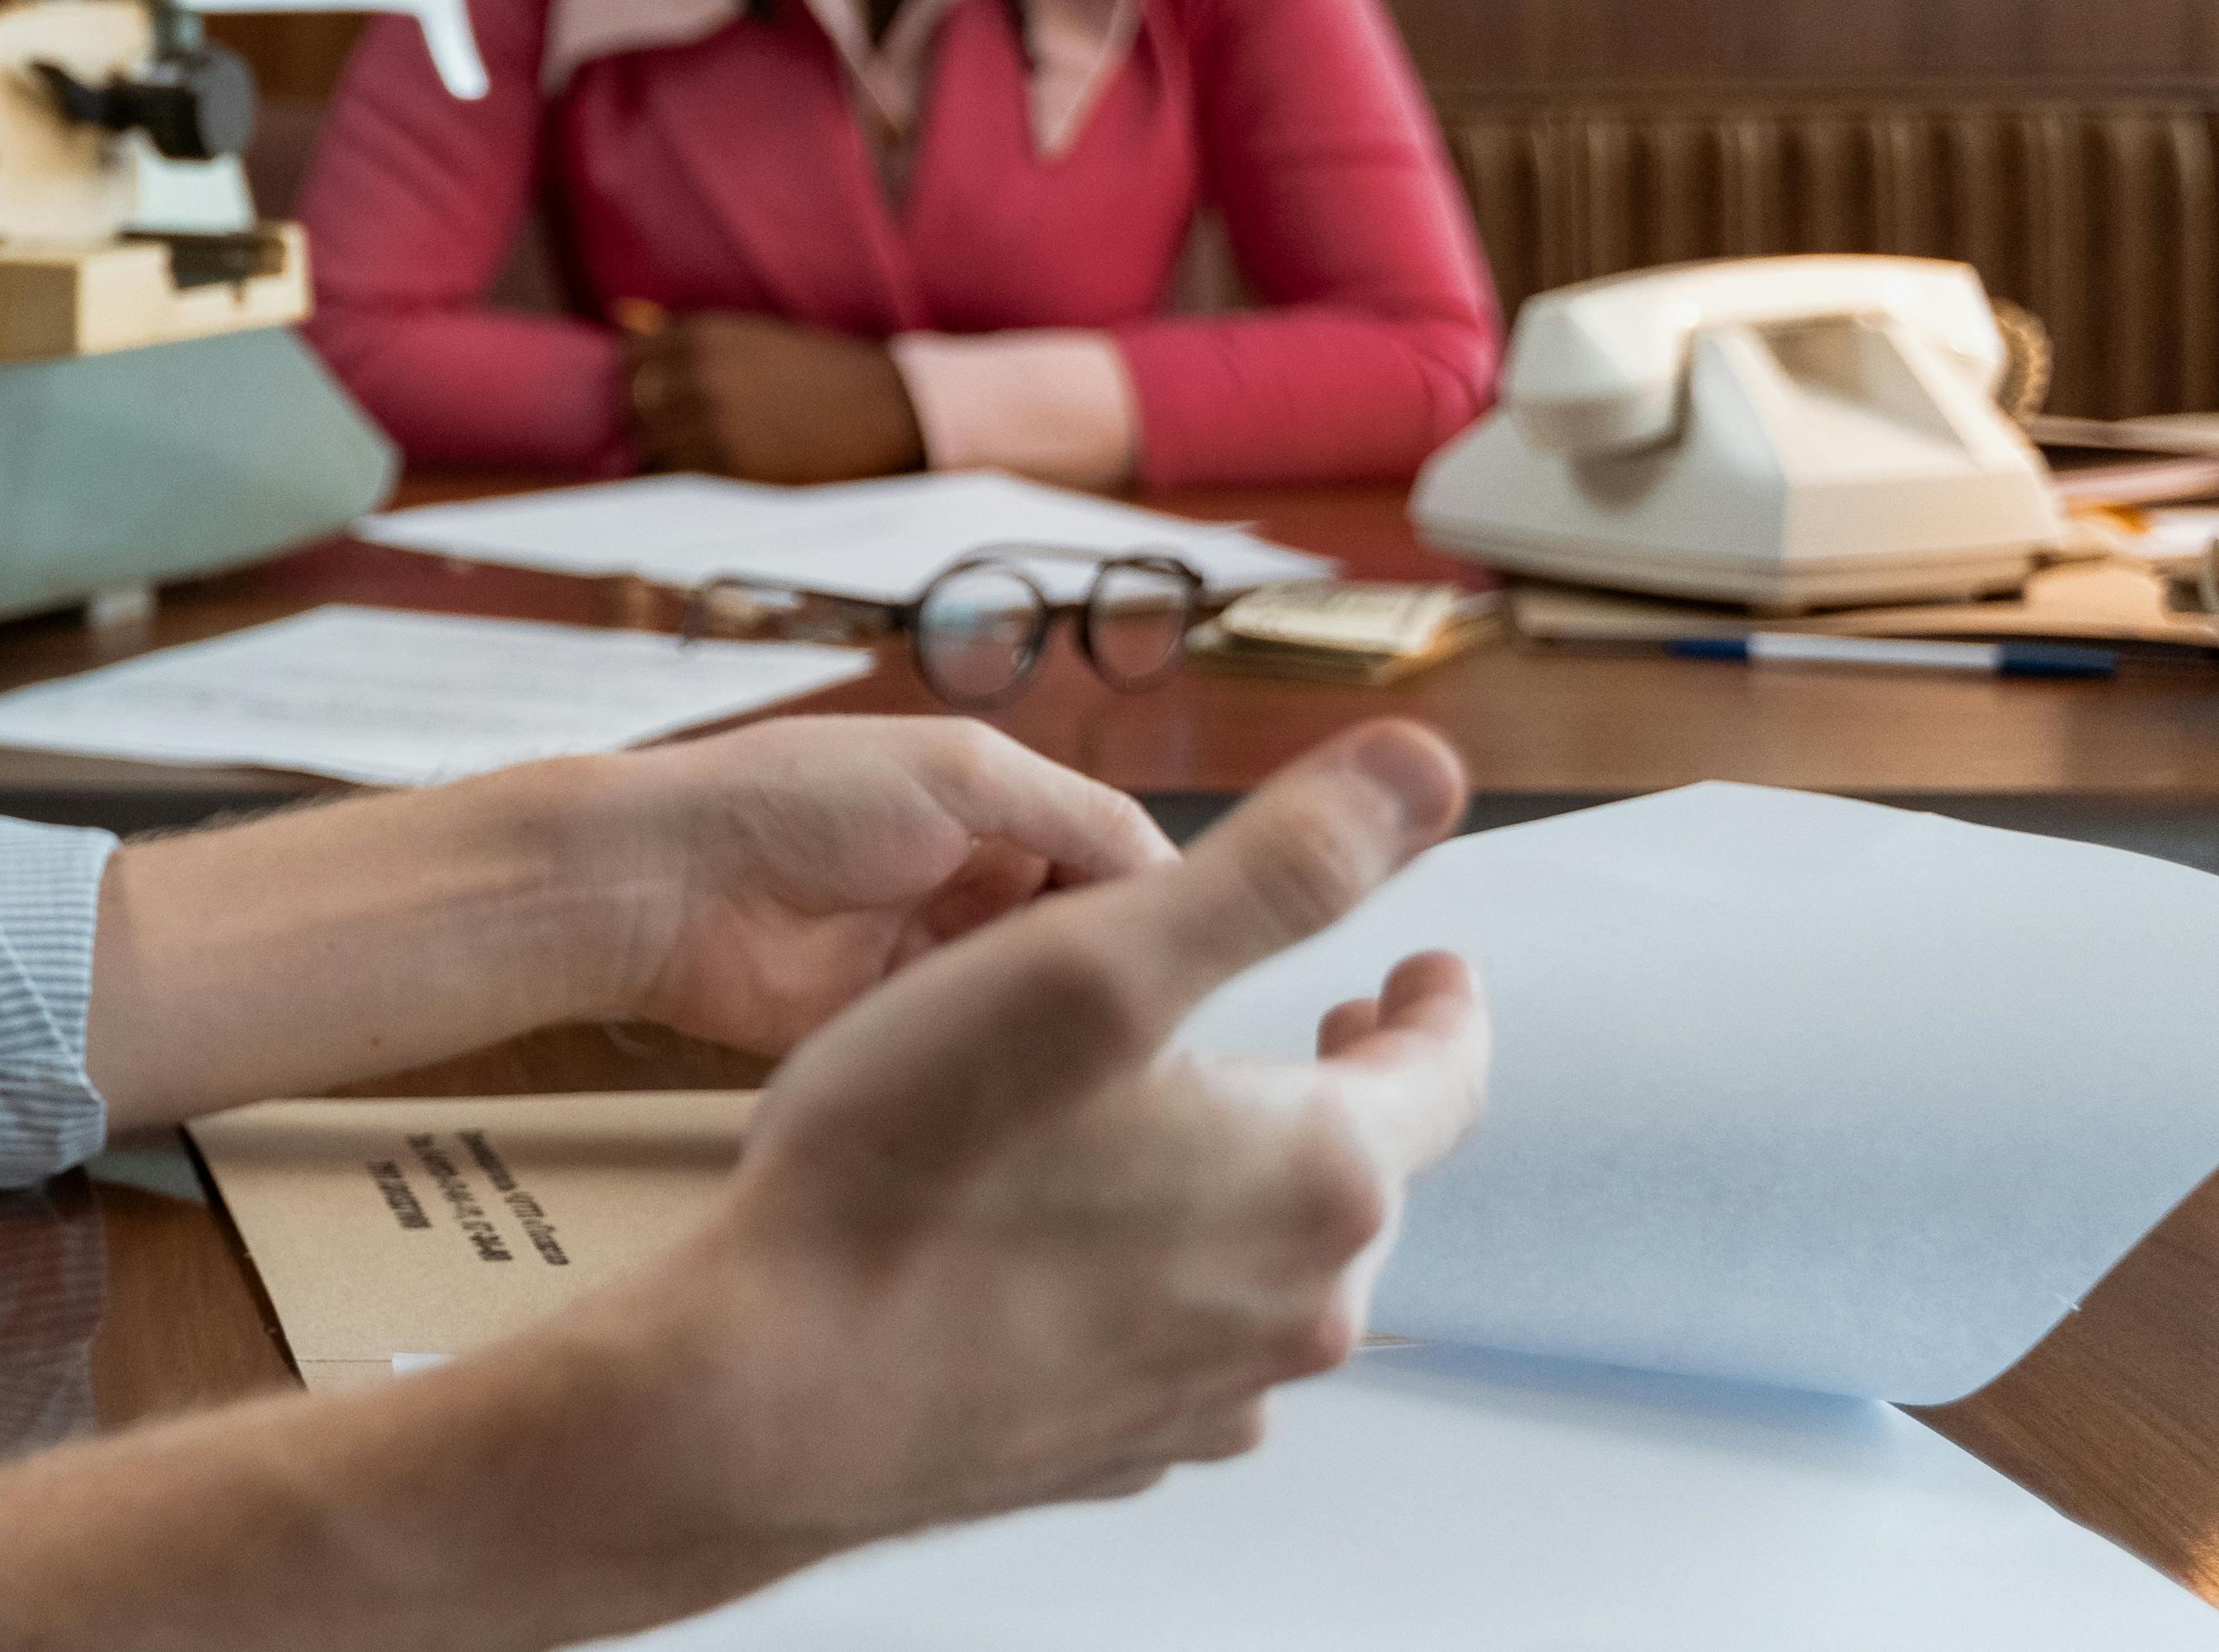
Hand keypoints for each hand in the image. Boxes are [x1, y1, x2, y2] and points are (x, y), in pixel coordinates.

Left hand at [553, 717, 1171, 1052]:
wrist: (658, 886)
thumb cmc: (790, 799)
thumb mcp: (959, 774)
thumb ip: (1074, 815)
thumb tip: (1174, 870)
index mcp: (997, 808)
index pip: (1119, 861)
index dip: (1157, 907)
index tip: (1200, 961)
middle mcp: (973, 884)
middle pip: (1087, 940)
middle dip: (1115, 978)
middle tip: (1154, 1029)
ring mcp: (931, 961)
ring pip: (1034, 1004)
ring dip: (1064, 1031)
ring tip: (1113, 1070)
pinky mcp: (891, 1030)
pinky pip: (971, 1052)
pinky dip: (1005, 1069)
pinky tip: (1049, 1098)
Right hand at [557, 723, 1486, 1594]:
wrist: (775, 1391)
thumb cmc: (915, 1167)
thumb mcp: (1095, 960)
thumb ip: (1275, 865)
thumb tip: (1423, 768)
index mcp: (1318, 1177)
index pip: (1443, 1076)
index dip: (1438, 1007)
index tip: (1428, 968)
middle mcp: (1295, 1309)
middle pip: (1359, 1177)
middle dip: (1341, 1089)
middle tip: (1324, 1026)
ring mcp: (1208, 1397)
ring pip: (1268, 1268)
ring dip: (1246, 1187)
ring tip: (1182, 1125)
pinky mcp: (1118, 1449)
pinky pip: (1180, 1346)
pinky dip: (1165, 1279)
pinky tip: (1086, 1245)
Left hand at [617, 301, 925, 483]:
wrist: (892, 411)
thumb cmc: (826, 375)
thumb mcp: (756, 339)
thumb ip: (692, 340)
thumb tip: (622, 318)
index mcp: (704, 333)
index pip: (631, 360)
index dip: (643, 386)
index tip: (665, 404)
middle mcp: (697, 371)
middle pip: (633, 406)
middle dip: (650, 424)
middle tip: (686, 440)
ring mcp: (708, 419)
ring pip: (647, 448)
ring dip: (665, 459)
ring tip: (708, 463)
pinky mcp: (725, 465)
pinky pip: (672, 481)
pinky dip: (681, 485)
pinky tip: (715, 483)